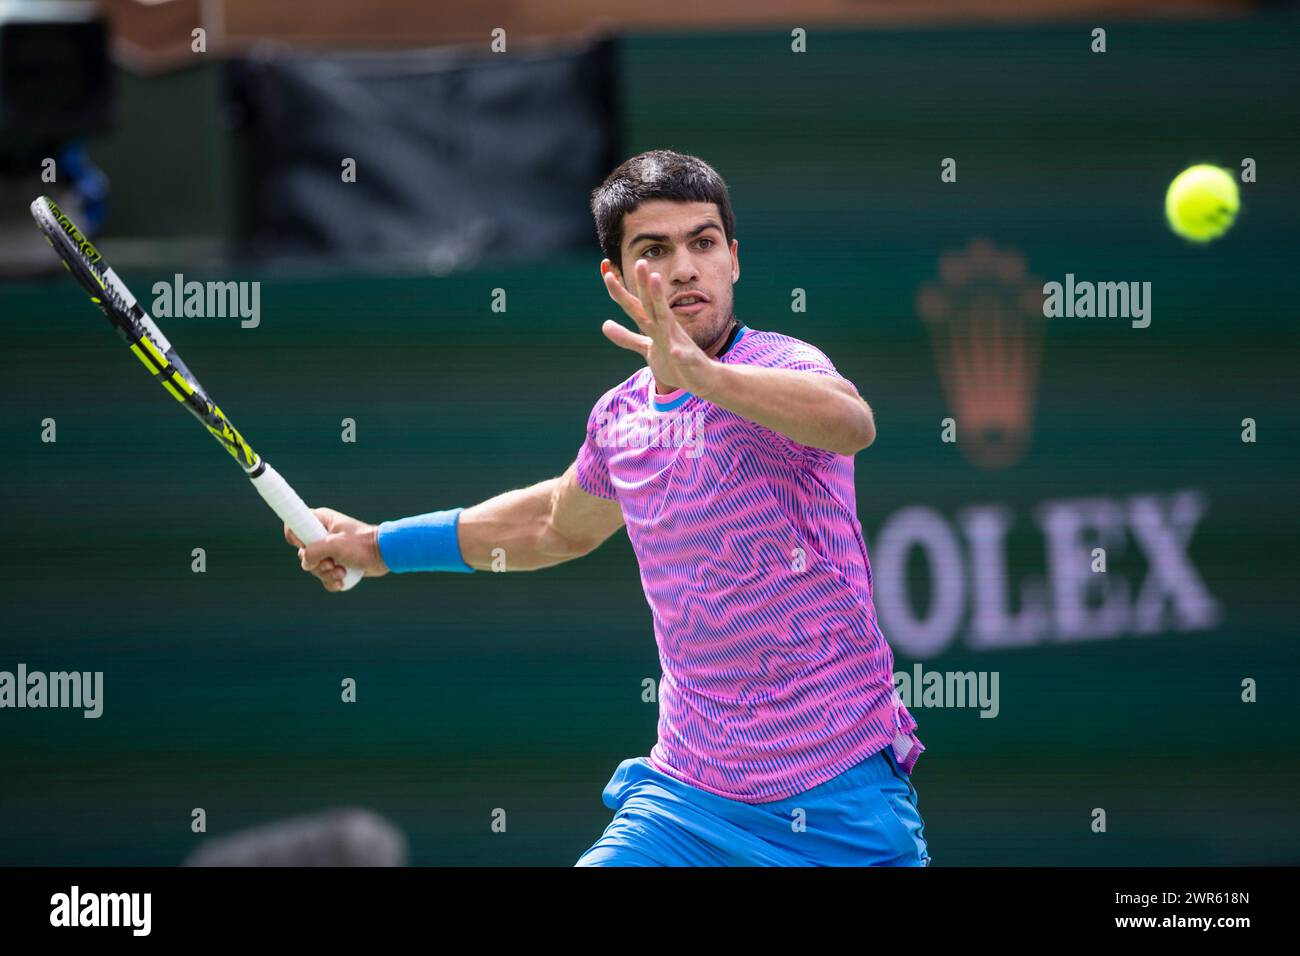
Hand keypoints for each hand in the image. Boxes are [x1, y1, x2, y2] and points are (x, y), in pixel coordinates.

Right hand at [284, 507, 388, 591]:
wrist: (384, 555)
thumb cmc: (362, 544)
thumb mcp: (334, 544)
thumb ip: (313, 552)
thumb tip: (306, 563)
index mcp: (320, 521)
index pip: (294, 525)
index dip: (296, 538)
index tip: (305, 546)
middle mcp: (322, 535)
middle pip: (303, 554)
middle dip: (317, 564)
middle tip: (332, 562)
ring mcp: (329, 550)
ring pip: (314, 567)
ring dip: (327, 574)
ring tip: (342, 571)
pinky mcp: (336, 563)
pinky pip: (324, 577)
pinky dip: (332, 581)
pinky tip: (343, 579)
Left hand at [600, 258, 721, 397]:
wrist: (701, 377)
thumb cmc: (673, 361)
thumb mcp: (647, 348)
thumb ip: (626, 337)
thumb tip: (604, 325)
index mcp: (655, 325)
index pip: (635, 305)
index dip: (620, 291)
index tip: (607, 273)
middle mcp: (665, 328)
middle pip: (651, 304)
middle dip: (644, 283)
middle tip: (639, 261)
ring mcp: (677, 342)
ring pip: (667, 319)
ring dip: (661, 300)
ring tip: (656, 279)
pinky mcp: (688, 359)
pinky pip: (683, 356)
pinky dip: (680, 354)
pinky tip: (675, 352)